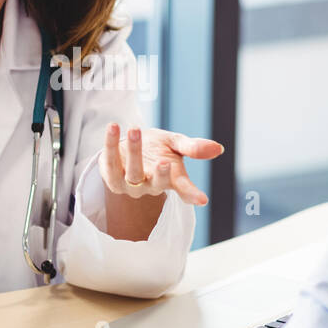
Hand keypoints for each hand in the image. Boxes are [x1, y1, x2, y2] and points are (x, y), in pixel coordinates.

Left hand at [99, 124, 223, 205]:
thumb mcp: (176, 143)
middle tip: (163, 160)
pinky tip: (113, 128)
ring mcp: (130, 184)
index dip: (191, 194)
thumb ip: (193, 147)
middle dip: (159, 172)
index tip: (202, 200)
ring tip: (135, 130)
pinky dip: (110, 144)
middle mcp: (150, 186)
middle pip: (156, 181)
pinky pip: (109, 162)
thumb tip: (219, 149)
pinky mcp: (110, 176)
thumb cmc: (157, 147)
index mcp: (170, 179)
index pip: (183, 189)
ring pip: (132, 173)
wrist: (129, 144)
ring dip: (133, 151)